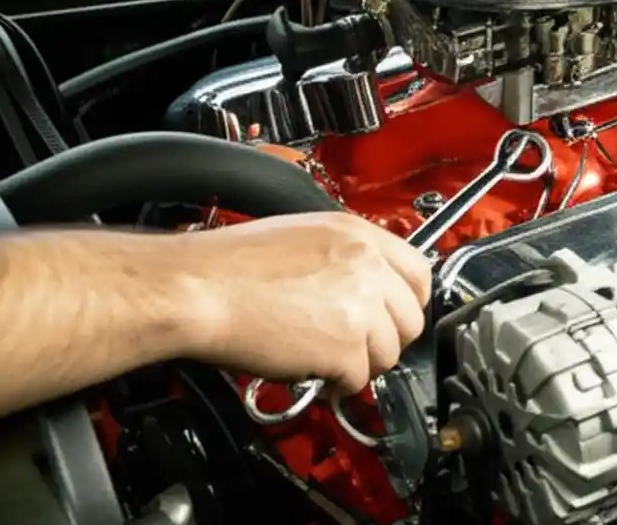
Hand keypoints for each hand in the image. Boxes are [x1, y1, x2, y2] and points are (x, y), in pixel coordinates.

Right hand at [168, 212, 431, 393]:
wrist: (197, 288)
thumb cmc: (229, 265)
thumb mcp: (301, 237)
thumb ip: (343, 259)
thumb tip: (365, 290)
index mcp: (356, 234)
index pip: (419, 273)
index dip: (406, 302)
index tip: (392, 318)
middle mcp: (366, 264)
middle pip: (410, 319)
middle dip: (386, 339)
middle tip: (357, 347)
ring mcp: (360, 305)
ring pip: (389, 353)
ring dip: (361, 364)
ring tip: (325, 359)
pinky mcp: (345, 344)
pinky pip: (358, 379)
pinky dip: (336, 383)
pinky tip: (310, 369)